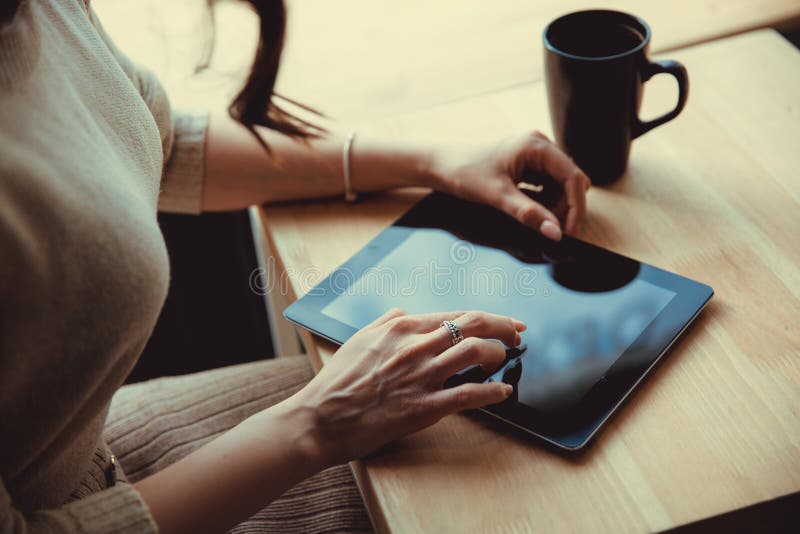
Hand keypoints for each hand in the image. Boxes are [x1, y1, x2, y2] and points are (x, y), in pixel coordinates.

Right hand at [288, 308, 525, 465]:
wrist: (319, 417)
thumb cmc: (337, 381)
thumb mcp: (360, 338)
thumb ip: (387, 320)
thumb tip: (407, 312)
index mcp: (401, 327)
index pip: (455, 314)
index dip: (488, 317)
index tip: (506, 322)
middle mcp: (415, 346)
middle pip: (473, 325)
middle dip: (503, 326)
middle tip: (518, 334)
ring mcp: (420, 376)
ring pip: (474, 352)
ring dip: (498, 353)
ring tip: (507, 359)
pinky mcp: (423, 407)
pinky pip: (467, 394)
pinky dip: (492, 391)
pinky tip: (503, 391)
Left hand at [432, 132, 590, 240]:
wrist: (439, 165)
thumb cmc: (464, 173)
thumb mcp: (497, 197)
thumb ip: (528, 214)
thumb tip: (555, 232)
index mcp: (537, 146)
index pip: (573, 177)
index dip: (576, 207)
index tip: (570, 232)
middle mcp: (539, 146)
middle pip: (570, 181)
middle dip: (566, 208)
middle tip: (553, 232)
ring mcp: (533, 155)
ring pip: (559, 185)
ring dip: (555, 207)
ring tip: (539, 224)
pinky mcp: (526, 165)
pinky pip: (546, 185)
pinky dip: (544, 202)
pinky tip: (533, 214)